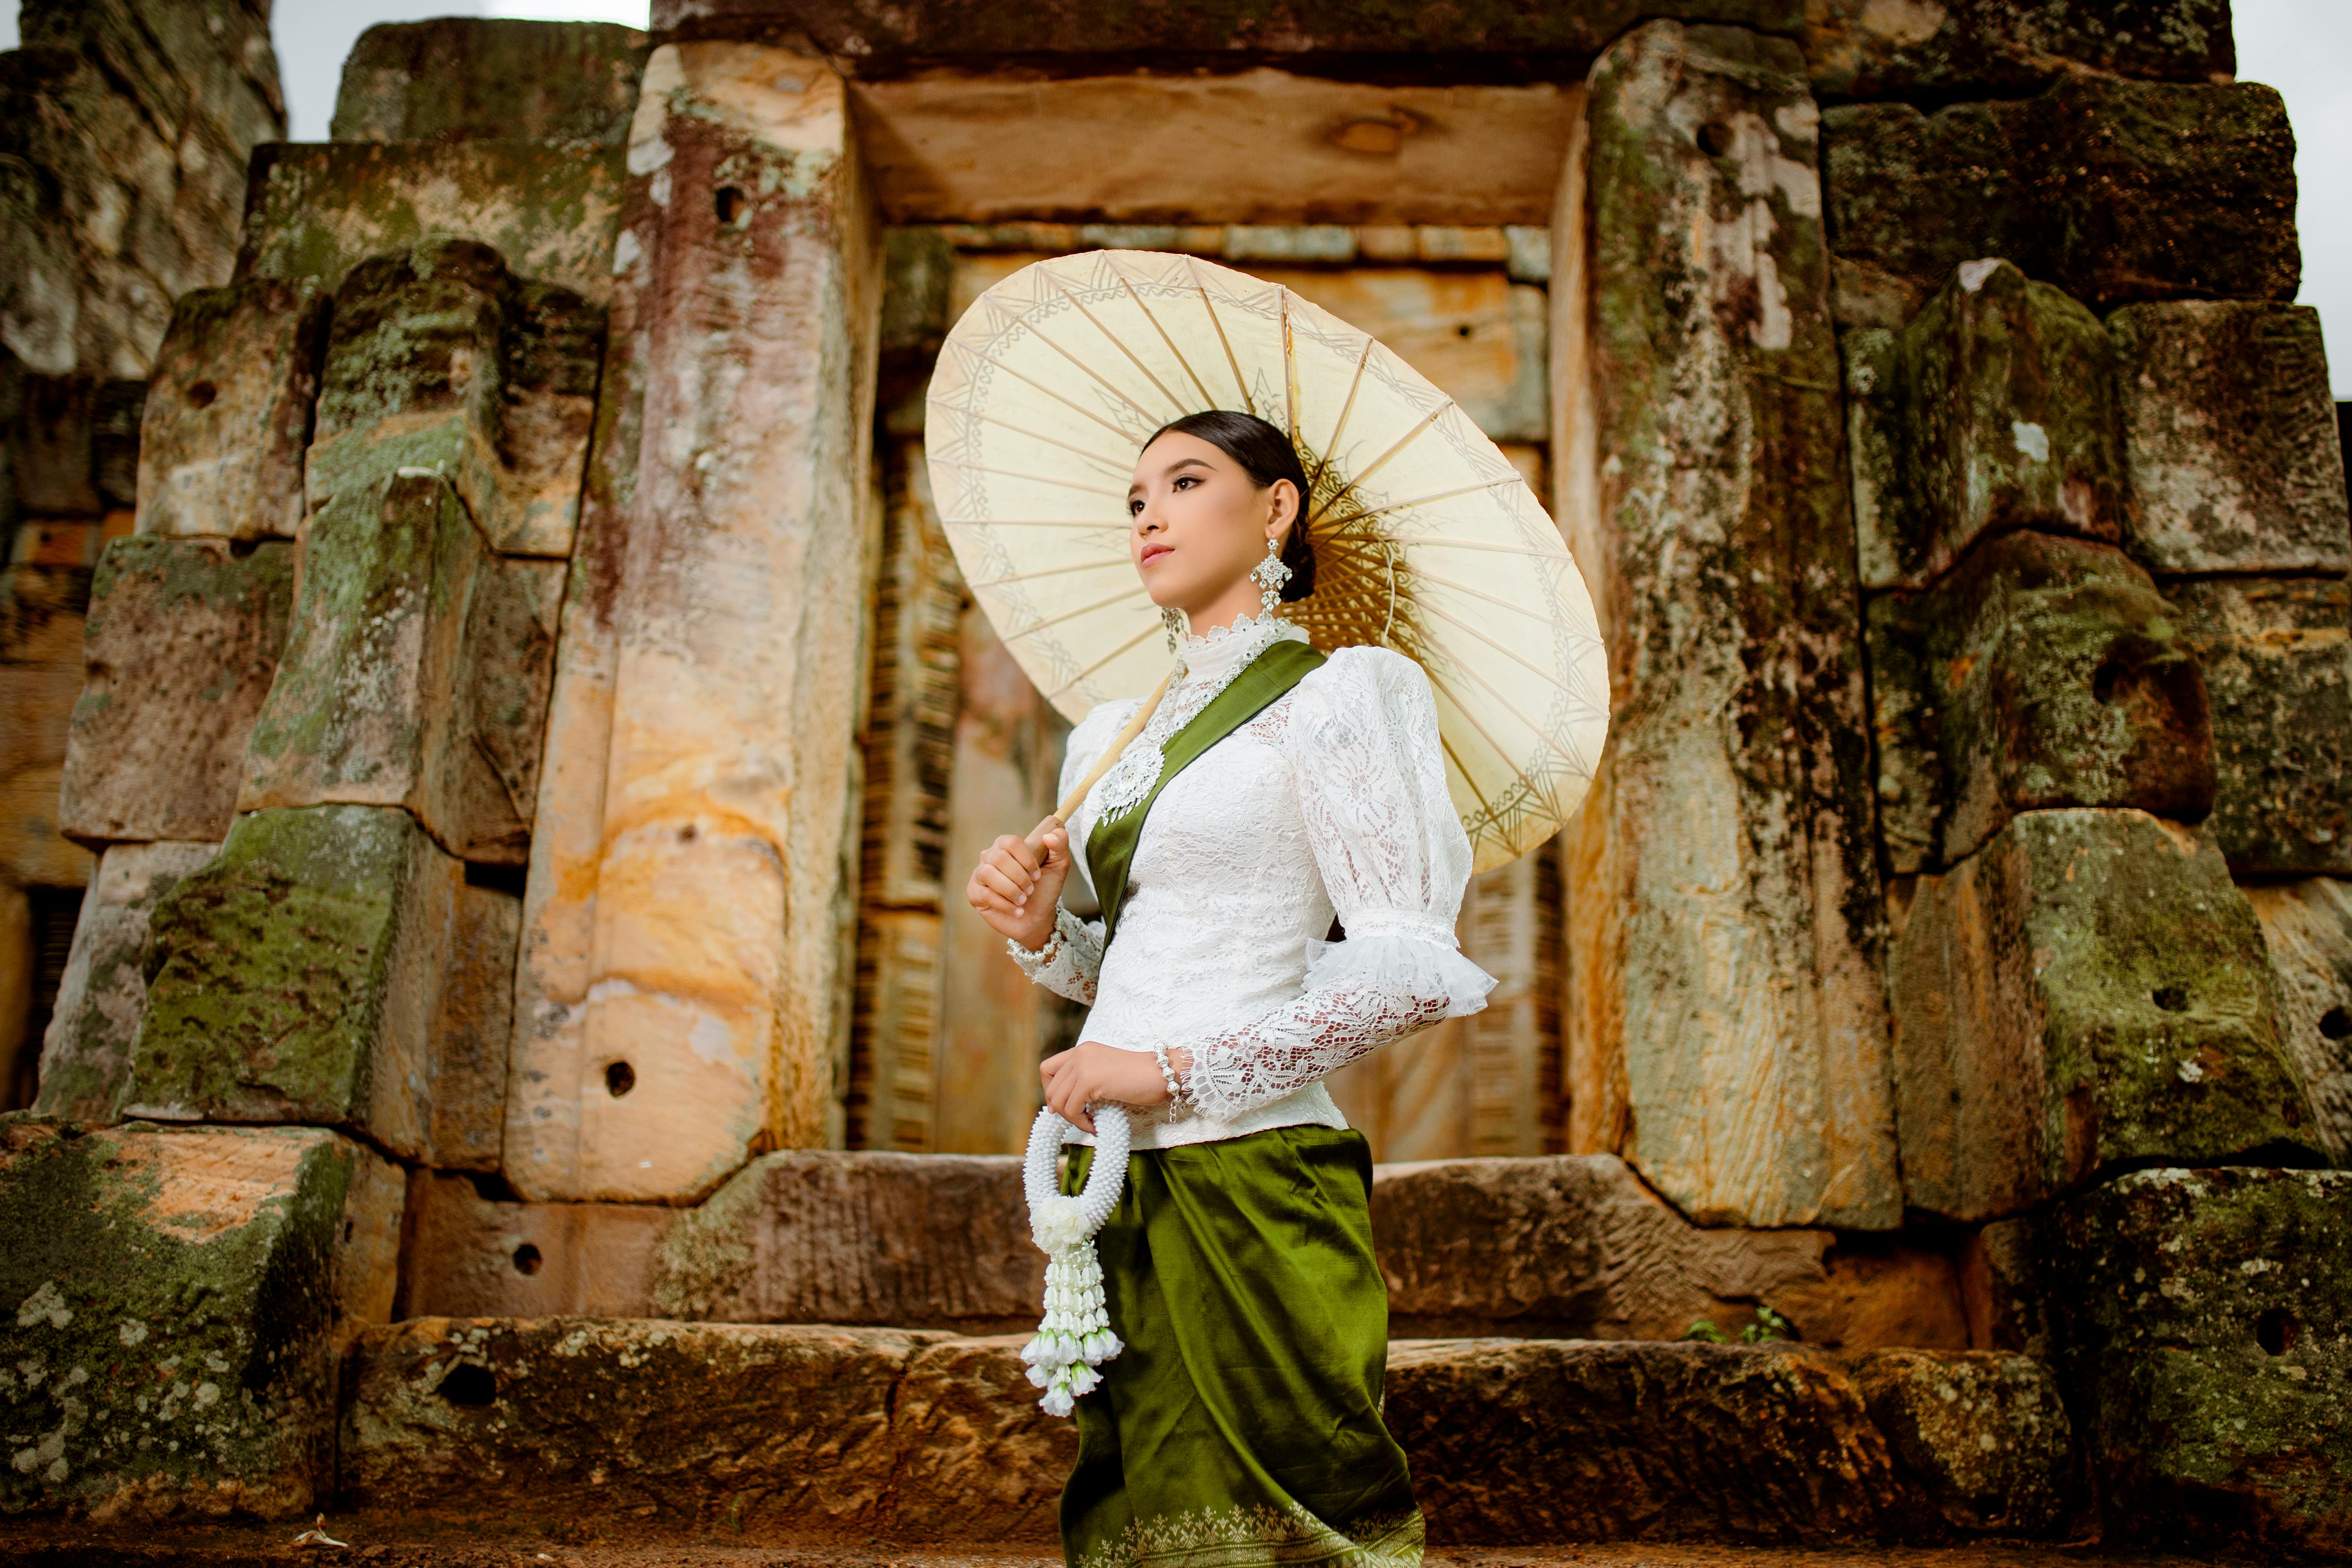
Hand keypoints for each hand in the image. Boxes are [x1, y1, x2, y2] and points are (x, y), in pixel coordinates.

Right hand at [966, 816, 1073, 951]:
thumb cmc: (1045, 888)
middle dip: (1019, 877)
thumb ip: (1060, 845)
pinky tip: (1017, 910)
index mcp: (1006, 845)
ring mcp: (979, 874)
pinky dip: (1005, 905)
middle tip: (1030, 890)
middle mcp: (990, 856)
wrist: (1037, 918)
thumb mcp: (1058, 866)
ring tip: (1023, 900)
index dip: (1026, 860)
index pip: (1011, 842)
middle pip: (999, 858)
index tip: (1037, 876)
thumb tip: (1050, 835)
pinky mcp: (974, 893)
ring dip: (1012, 891)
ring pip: (988, 874)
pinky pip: (985, 894)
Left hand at [1039, 1041, 1179, 1133]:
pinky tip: (1095, 1126)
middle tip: (1080, 1120)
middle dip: (1062, 1110)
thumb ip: (1086, 1079)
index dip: (1050, 1090)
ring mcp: (1083, 1065)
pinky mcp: (1089, 1080)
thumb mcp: (1106, 1072)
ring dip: (1072, 1119)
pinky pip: (1072, 1109)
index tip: (1062, 1106)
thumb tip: (1063, 1105)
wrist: (1163, 1072)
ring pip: (1058, 1101)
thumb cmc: (1142, 1077)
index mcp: (1082, 1050)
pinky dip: (1081, 1123)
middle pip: (1051, 1088)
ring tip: (1090, 1124)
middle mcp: (1079, 1054)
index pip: (1047, 1069)